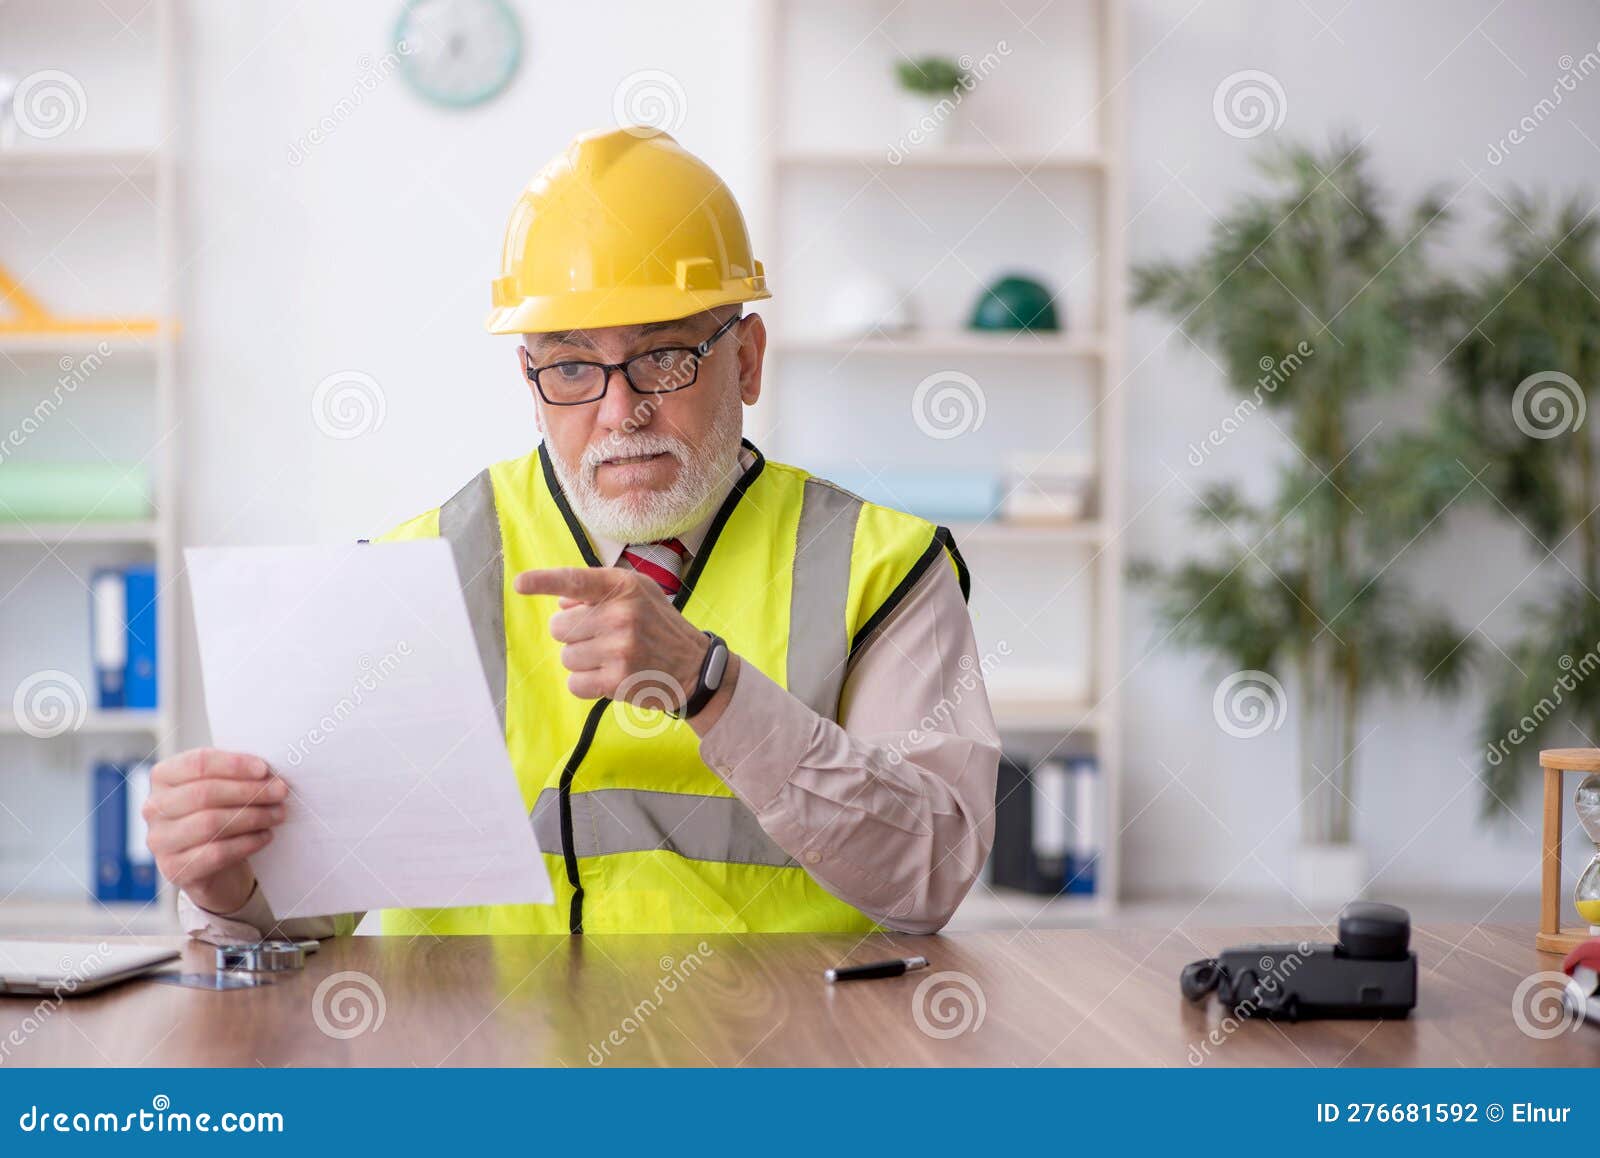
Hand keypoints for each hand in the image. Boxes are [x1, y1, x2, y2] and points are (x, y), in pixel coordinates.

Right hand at [143, 748, 288, 914]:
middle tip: (280, 792)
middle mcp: (154, 807)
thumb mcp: (222, 788)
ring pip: (210, 823)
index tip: (264, 769)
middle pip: (204, 793)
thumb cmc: (219, 814)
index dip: (234, 764)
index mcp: (163, 777)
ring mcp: (159, 840)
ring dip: (253, 816)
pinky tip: (266, 836)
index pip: (197, 763)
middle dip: (249, 791)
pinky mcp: (174, 869)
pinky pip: (215, 853)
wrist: (212, 865)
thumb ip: (235, 775)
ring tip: (278, 814)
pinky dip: (247, 843)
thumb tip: (269, 772)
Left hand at [514, 566, 737, 727]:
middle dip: (573, 634)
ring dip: (582, 660)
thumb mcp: (639, 594)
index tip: (520, 583)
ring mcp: (619, 648)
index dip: (543, 581)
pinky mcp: (618, 679)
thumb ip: (599, 591)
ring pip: (566, 657)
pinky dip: (586, 683)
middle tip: (603, 637)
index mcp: (623, 587)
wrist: (694, 667)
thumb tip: (560, 603)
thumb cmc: (659, 626)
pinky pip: (575, 683)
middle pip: (560, 627)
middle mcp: (621, 614)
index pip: (575, 581)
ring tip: (611, 657)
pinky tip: (609, 676)